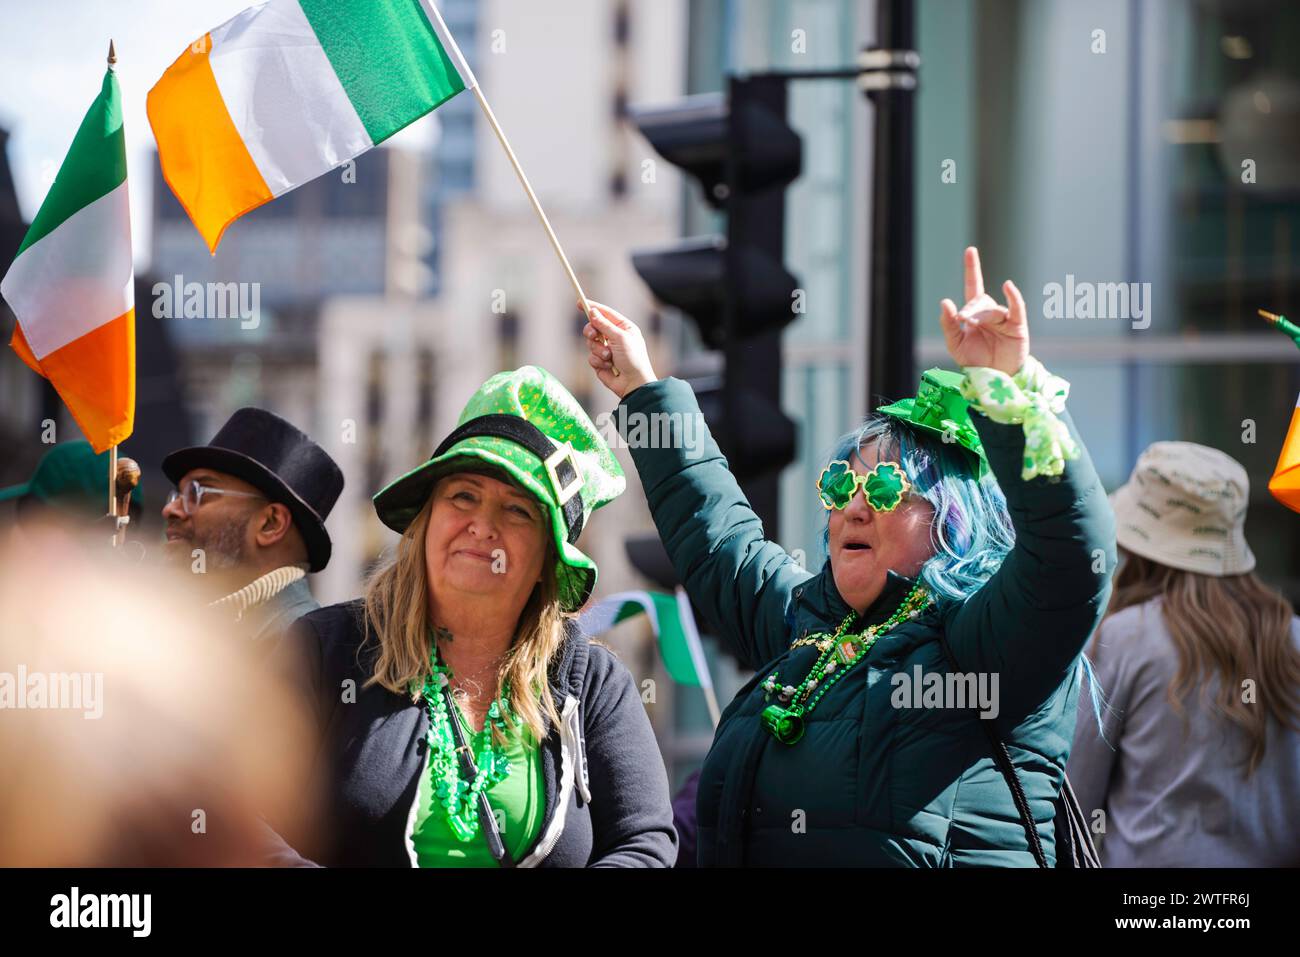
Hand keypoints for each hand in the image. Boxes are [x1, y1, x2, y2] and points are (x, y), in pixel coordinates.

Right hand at [583, 301, 657, 398]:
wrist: (633, 383)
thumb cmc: (633, 359)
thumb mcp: (620, 338)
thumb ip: (604, 325)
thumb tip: (593, 312)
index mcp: (623, 328)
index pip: (605, 314)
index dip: (592, 308)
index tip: (579, 302)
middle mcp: (614, 337)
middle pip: (593, 327)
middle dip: (592, 332)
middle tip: (594, 336)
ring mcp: (607, 350)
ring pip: (590, 343)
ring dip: (598, 350)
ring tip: (609, 357)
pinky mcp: (601, 362)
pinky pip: (591, 357)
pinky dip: (598, 361)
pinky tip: (609, 367)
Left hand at [938, 247, 1029, 375]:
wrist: (993, 379)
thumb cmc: (976, 361)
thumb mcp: (956, 344)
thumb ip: (949, 324)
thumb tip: (945, 302)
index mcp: (974, 314)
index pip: (973, 286)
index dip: (972, 269)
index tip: (970, 251)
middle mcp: (990, 313)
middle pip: (979, 301)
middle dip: (970, 308)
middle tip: (963, 320)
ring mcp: (1005, 318)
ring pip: (992, 309)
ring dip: (982, 315)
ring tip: (972, 324)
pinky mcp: (1017, 326)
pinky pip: (1016, 307)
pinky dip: (1013, 296)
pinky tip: (1008, 286)